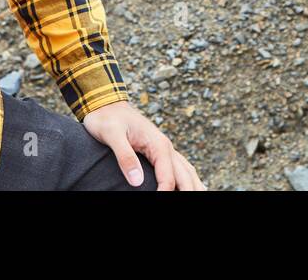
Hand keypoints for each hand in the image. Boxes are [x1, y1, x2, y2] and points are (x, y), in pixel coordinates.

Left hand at [82, 101, 205, 190]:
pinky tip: (190, 185)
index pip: (168, 177)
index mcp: (158, 144)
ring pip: (187, 170)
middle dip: (189, 191)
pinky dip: (188, 178)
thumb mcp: (112, 135)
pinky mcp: (159, 150)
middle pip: (185, 175)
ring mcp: (164, 148)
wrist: (106, 103)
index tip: (158, 202)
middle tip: (192, 203)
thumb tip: (137, 181)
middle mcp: (165, 146)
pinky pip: (180, 166)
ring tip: (201, 195)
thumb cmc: (107, 118)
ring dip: (193, 185)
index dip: (165, 193)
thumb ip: (125, 156)